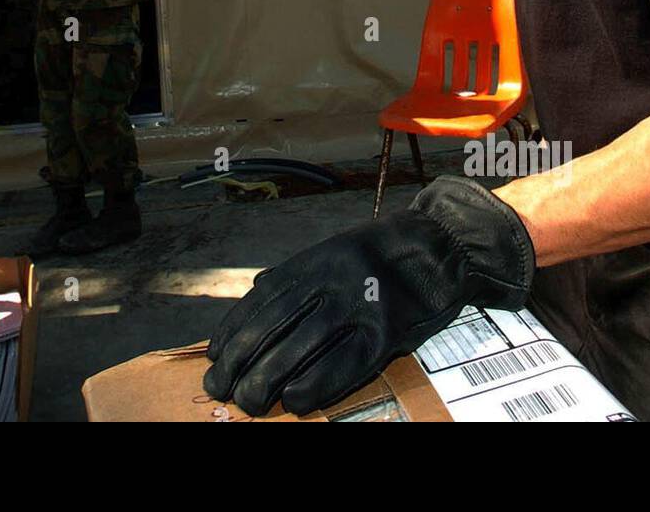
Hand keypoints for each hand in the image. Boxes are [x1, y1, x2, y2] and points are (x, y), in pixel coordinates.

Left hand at [203, 176, 534, 415]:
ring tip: (250, 401)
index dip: (233, 331)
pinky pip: (342, 364)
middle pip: (274, 324)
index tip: (214, 357)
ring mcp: (358, 305)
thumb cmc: (376, 257)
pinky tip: (293, 400)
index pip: (261, 301)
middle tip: (221, 388)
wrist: (435, 249)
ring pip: (301, 346)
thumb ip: (293, 274)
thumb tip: (253, 295)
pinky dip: (314, 385)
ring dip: (268, 378)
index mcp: (313, 261)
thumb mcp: (330, 252)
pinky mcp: (385, 332)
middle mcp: (330, 280)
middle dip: (241, 360)